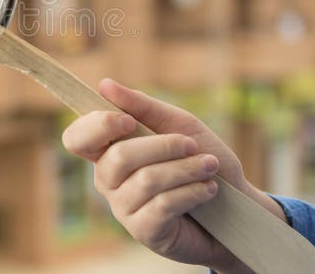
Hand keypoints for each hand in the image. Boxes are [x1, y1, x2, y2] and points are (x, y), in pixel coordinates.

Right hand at [62, 79, 285, 273]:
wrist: (237, 207)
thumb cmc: (201, 159)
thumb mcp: (178, 124)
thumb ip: (142, 106)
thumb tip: (104, 84)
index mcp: (108, 150)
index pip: (77, 138)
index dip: (96, 126)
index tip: (128, 120)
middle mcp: (108, 180)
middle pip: (118, 156)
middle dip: (164, 146)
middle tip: (192, 146)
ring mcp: (123, 208)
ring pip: (146, 180)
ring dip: (186, 169)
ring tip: (209, 167)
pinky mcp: (144, 231)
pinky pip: (162, 205)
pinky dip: (192, 192)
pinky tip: (207, 190)